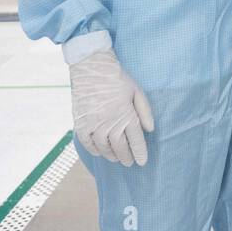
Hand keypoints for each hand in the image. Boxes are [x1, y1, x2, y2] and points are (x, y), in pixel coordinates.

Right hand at [69, 47, 153, 165]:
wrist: (92, 67)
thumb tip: (150, 130)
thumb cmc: (117, 78)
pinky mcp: (81, 123)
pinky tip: (99, 152)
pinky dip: (93, 150)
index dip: (140, 153)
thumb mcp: (137, 91)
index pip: (136, 141)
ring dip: (111, 155)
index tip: (142, 161)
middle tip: (129, 162)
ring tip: (116, 159)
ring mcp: (94, 124)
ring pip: (104, 147)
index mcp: (127, 115)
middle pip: (120, 147)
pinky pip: (87, 142)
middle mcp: (110, 123)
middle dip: (126, 157)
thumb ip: (145, 111)